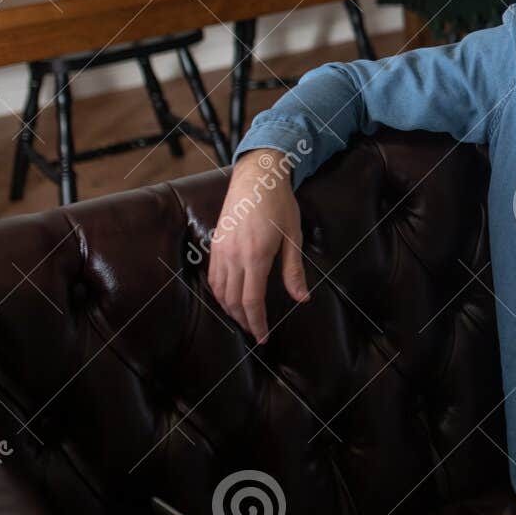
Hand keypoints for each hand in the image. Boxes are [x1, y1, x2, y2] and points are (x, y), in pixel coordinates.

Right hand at [206, 148, 307, 342]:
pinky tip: (230, 298)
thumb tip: (302, 299)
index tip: (264, 337)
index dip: (257, 323)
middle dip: (244, 321)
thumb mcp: (293, 237)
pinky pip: (213, 277)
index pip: (252, 301)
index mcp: (255, 256)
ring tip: (244, 319)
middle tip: (256, 332)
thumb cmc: (279, 205)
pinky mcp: (215, 244)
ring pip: (219, 291)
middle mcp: (233, 256)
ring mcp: (220, 250)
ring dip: (230, 309)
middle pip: (233, 301)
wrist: (257, 177)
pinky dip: (220, 293)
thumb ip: (294, 271)